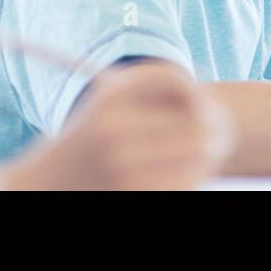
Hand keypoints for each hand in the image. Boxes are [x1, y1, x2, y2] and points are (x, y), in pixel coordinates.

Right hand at [0, 61, 236, 189]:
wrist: (46, 187)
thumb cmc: (89, 144)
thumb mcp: (109, 106)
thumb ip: (153, 96)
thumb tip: (209, 104)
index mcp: (109, 94)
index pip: (175, 78)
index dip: (199, 91)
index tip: (205, 105)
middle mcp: (115, 125)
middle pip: (196, 117)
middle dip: (218, 126)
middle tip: (223, 135)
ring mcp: (123, 163)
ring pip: (199, 152)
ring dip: (211, 154)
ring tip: (207, 155)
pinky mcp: (133, 192)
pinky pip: (188, 181)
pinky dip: (196, 176)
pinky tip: (189, 174)